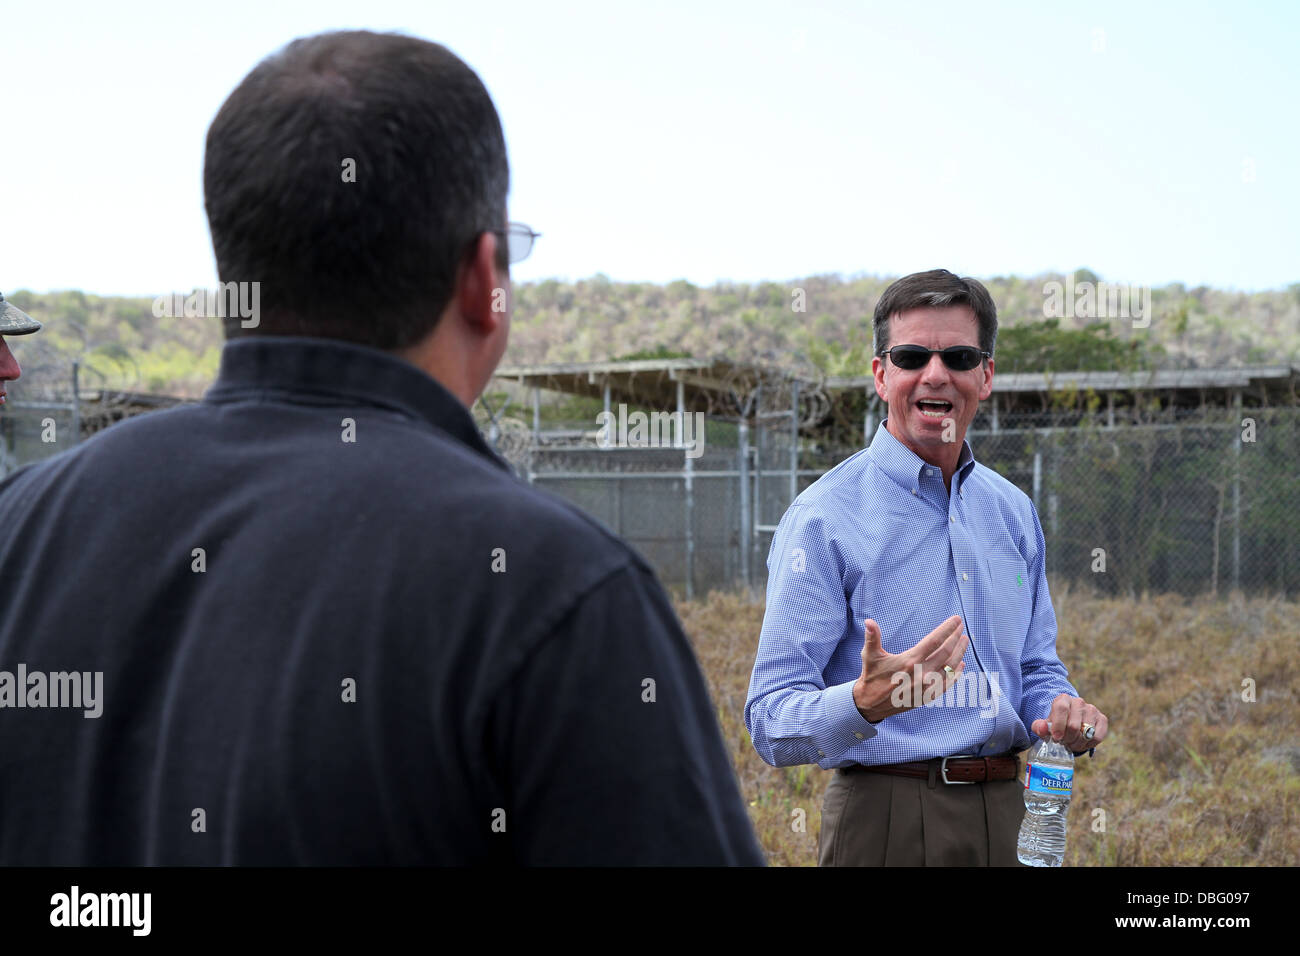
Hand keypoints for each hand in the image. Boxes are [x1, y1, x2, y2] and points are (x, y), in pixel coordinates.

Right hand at [853, 615, 968, 723]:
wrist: (871, 704)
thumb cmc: (871, 676)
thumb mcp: (870, 655)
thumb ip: (872, 637)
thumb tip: (868, 621)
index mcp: (910, 661)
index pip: (934, 641)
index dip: (947, 629)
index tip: (956, 620)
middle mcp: (921, 674)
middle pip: (946, 652)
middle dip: (956, 638)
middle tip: (961, 627)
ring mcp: (926, 686)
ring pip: (949, 667)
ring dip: (959, 653)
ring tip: (964, 641)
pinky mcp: (927, 696)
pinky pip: (947, 684)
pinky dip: (956, 673)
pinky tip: (960, 664)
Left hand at [1032, 694, 1107, 753]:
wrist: (1070, 721)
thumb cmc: (1056, 723)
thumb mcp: (1044, 725)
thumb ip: (1039, 727)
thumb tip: (1043, 728)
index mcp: (1063, 699)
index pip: (1061, 708)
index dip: (1058, 725)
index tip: (1056, 738)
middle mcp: (1079, 702)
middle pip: (1074, 725)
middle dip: (1067, 739)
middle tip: (1063, 742)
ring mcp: (1092, 710)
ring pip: (1086, 733)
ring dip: (1077, 743)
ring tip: (1071, 743)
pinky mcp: (1102, 719)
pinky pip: (1097, 737)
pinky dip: (1089, 744)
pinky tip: (1082, 743)